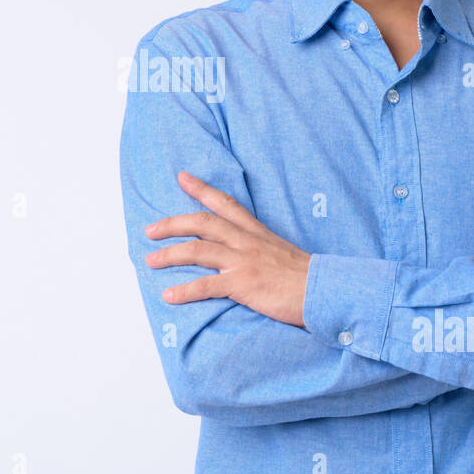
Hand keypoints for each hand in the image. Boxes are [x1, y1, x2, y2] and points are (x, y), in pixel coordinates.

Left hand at [144, 171, 311, 326]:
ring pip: (197, 250)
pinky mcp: (242, 284)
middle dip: (172, 224)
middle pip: (202, 222)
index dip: (201, 188)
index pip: (225, 203)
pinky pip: (206, 286)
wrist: (323, 290)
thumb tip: (243, 253)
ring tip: (150, 261)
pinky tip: (169, 297)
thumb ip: (260, 247)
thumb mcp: (281, 251)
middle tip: (149, 230)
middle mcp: (246, 241)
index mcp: (255, 232)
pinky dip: (184, 291)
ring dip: (169, 255)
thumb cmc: (304, 277)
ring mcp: (243, 261)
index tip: (181, 177)